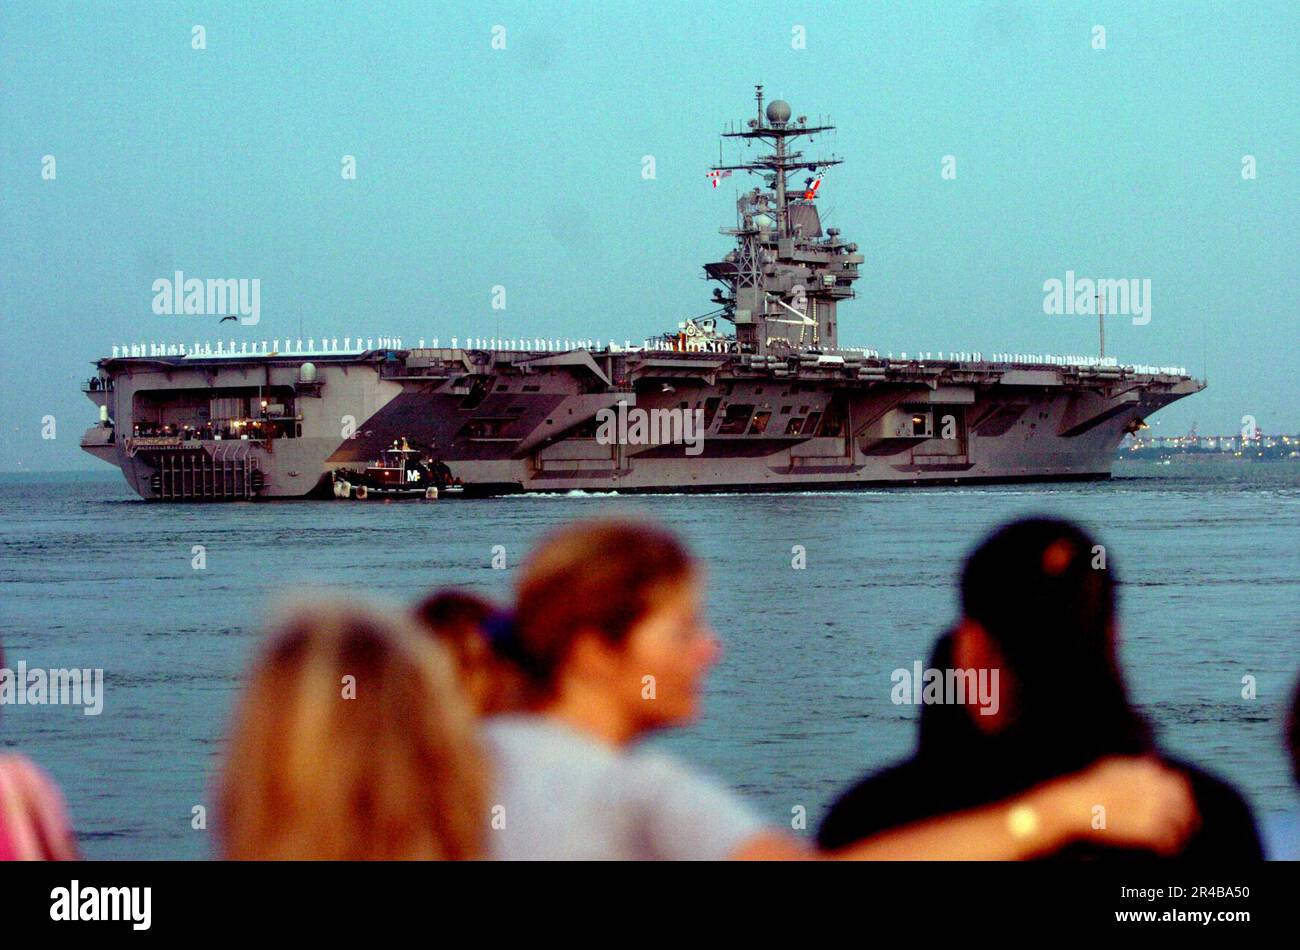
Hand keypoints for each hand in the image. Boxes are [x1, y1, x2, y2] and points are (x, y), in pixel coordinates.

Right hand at [1040, 756, 1197, 854]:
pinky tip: (1164, 851)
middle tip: (1188, 825)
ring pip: (1179, 823)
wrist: (1079, 803)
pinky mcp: (1149, 829)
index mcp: (1148, 771)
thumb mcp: (1113, 765)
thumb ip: (1136, 764)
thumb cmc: (1089, 785)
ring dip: (1180, 833)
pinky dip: (1168, 847)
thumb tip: (1151, 760)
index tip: (1181, 804)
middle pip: (1184, 803)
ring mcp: (1154, 809)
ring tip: (1177, 842)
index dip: (1182, 796)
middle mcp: (1156, 789)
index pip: (1178, 783)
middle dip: (1188, 815)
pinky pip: (1168, 840)